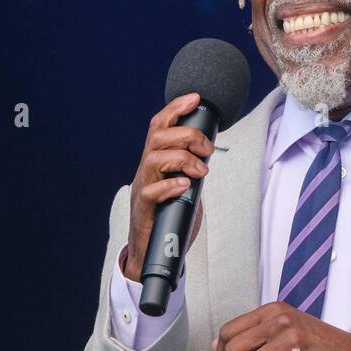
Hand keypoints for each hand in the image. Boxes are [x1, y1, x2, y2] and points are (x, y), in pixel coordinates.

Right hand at [125, 92, 213, 280]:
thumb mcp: (184, 188)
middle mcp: (146, 170)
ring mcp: (142, 188)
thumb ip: (191, 172)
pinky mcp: (142, 209)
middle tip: (207, 149)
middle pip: (157, 137)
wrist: (152, 252)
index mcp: (156, 161)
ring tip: (201, 171)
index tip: (195, 98)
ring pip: (153, 158)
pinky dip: (170, 185)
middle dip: (186, 135)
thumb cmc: (169, 218)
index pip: (160, 126)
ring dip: (182, 159)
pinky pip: (151, 191)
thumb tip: (206, 157)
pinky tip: (185, 186)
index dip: (175, 109)